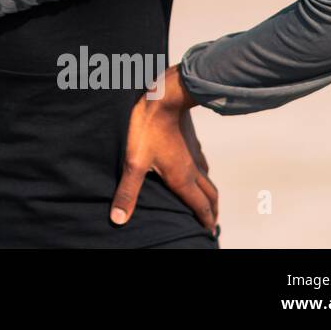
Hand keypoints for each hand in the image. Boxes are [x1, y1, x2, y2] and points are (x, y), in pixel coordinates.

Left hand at [110, 64, 218, 233]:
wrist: (164, 97)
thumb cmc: (148, 129)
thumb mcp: (134, 162)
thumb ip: (128, 191)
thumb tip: (118, 218)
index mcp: (182, 178)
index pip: (200, 205)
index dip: (206, 220)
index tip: (210, 232)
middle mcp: (193, 168)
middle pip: (210, 195)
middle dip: (212, 211)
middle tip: (212, 223)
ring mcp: (194, 153)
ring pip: (208, 178)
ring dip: (209, 193)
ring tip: (207, 201)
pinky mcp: (191, 140)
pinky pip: (202, 161)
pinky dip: (204, 174)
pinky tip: (197, 169)